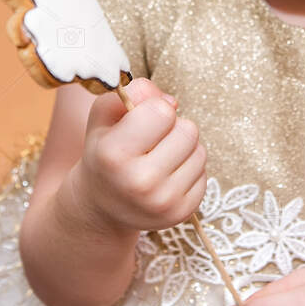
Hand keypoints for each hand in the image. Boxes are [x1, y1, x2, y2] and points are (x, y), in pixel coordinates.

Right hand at [67, 77, 206, 234]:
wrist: (100, 207)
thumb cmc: (104, 152)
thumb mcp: (104, 117)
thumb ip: (132, 93)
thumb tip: (171, 102)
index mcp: (113, 154)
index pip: (162, 111)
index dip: (154, 109)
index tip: (141, 120)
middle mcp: (139, 181)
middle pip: (188, 130)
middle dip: (173, 128)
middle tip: (152, 141)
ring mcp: (162, 201)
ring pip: (200, 152)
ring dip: (184, 149)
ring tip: (159, 158)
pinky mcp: (181, 213)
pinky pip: (204, 173)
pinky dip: (188, 170)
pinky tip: (166, 176)